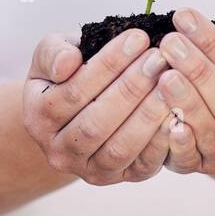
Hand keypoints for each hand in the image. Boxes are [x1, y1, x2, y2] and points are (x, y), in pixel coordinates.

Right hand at [22, 28, 172, 184]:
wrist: (76, 110)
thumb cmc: (68, 73)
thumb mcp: (51, 55)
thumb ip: (53, 53)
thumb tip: (68, 63)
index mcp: (37, 118)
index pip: (74, 92)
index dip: (108, 64)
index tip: (138, 37)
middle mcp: (59, 152)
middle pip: (96, 124)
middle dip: (132, 88)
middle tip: (160, 58)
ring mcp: (89, 170)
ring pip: (120, 148)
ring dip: (149, 114)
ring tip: (172, 81)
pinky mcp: (119, 178)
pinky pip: (142, 165)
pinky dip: (162, 140)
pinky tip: (177, 111)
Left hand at [156, 10, 214, 174]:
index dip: (214, 45)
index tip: (183, 17)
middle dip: (198, 71)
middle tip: (169, 43)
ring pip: (211, 134)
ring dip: (186, 104)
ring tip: (163, 76)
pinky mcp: (202, 167)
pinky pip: (191, 160)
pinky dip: (178, 144)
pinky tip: (166, 122)